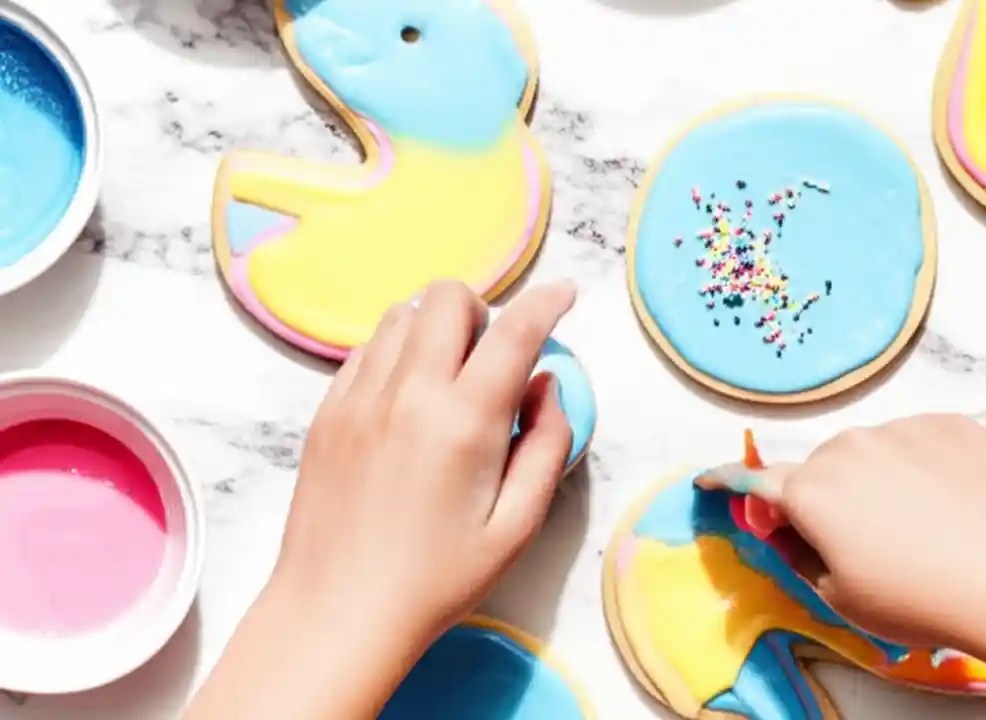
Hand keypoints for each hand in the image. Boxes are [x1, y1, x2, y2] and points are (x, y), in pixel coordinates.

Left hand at [274, 279, 574, 650]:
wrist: (337, 611)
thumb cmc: (436, 580)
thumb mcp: (517, 527)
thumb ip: (547, 447)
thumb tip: (547, 387)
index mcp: (465, 422)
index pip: (515, 330)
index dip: (547, 302)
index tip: (564, 295)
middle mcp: (409, 394)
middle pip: (447, 297)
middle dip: (482, 311)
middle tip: (493, 359)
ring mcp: (359, 398)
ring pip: (401, 315)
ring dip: (436, 327)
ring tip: (449, 379)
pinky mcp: (328, 412)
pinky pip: (366, 349)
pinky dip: (397, 353)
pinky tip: (408, 400)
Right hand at [715, 414, 985, 649]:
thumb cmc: (925, 599)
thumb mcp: (844, 598)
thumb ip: (802, 556)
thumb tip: (788, 531)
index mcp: (811, 492)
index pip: (753, 482)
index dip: (726, 483)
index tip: (710, 480)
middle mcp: (848, 447)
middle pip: (820, 469)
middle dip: (825, 497)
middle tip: (859, 541)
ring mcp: (903, 429)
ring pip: (872, 453)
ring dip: (877, 481)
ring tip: (922, 528)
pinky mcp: (951, 424)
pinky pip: (919, 442)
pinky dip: (924, 467)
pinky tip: (954, 506)